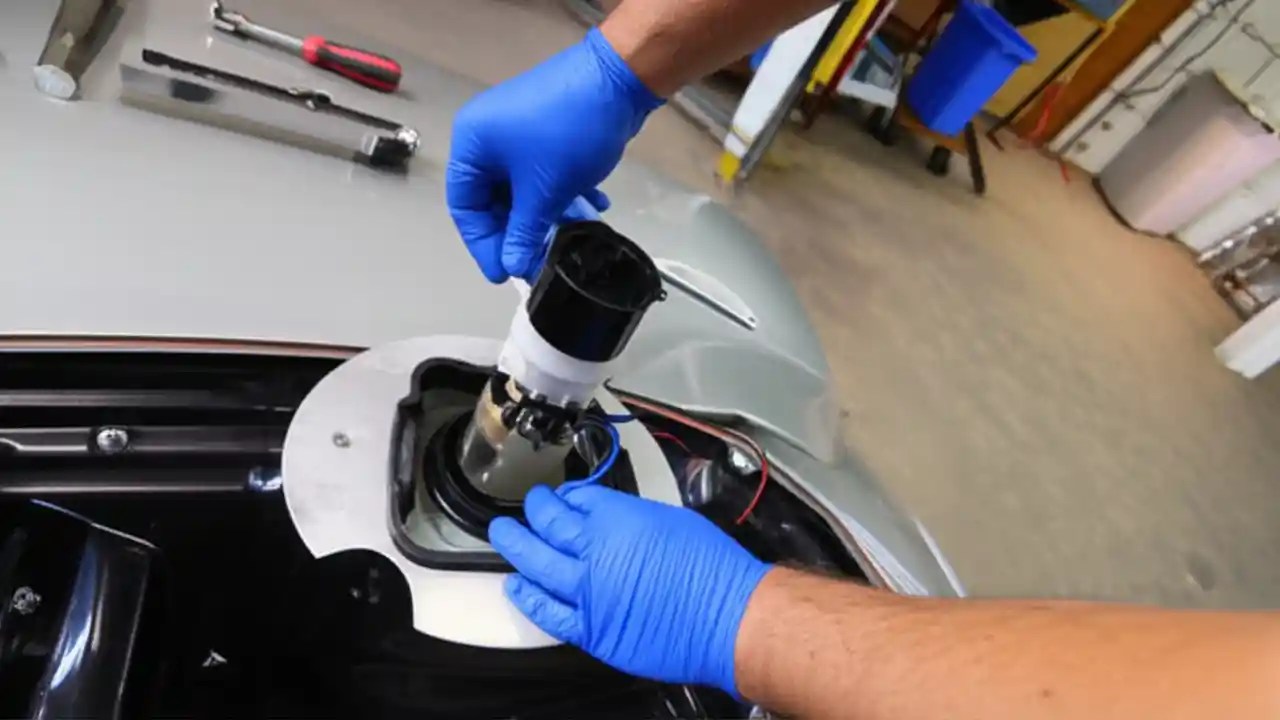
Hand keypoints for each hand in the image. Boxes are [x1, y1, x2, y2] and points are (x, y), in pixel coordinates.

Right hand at [446, 29, 662, 282]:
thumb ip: (524, 232)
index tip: (504, 274)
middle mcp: (488, 136)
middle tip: (539, 260)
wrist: (617, 78)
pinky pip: (543, 174)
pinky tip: (591, 208)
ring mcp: (518, 133)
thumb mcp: (544, 192)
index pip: (465, 207)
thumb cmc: (569, 131)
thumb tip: (513, 264)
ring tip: (573, 236)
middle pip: (494, 200)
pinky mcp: (546, 132)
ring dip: (546, 216)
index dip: (483, 244)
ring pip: (523, 190)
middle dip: (520, 232)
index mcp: (472, 144)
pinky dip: (562, 195)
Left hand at [489, 485, 769, 694]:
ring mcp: (587, 593)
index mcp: (616, 518)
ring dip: (515, 546)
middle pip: (546, 525)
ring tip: (503, 536)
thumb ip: (630, 516)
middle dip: (533, 511)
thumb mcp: (670, 518)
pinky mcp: (590, 629)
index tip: (563, 498)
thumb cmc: (711, 568)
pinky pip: (547, 612)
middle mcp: (594, 552)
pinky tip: (517, 586)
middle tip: (527, 507)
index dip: (565, 497)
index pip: (574, 500)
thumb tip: (609, 515)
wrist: (727, 618)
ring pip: (535, 564)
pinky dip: (528, 597)